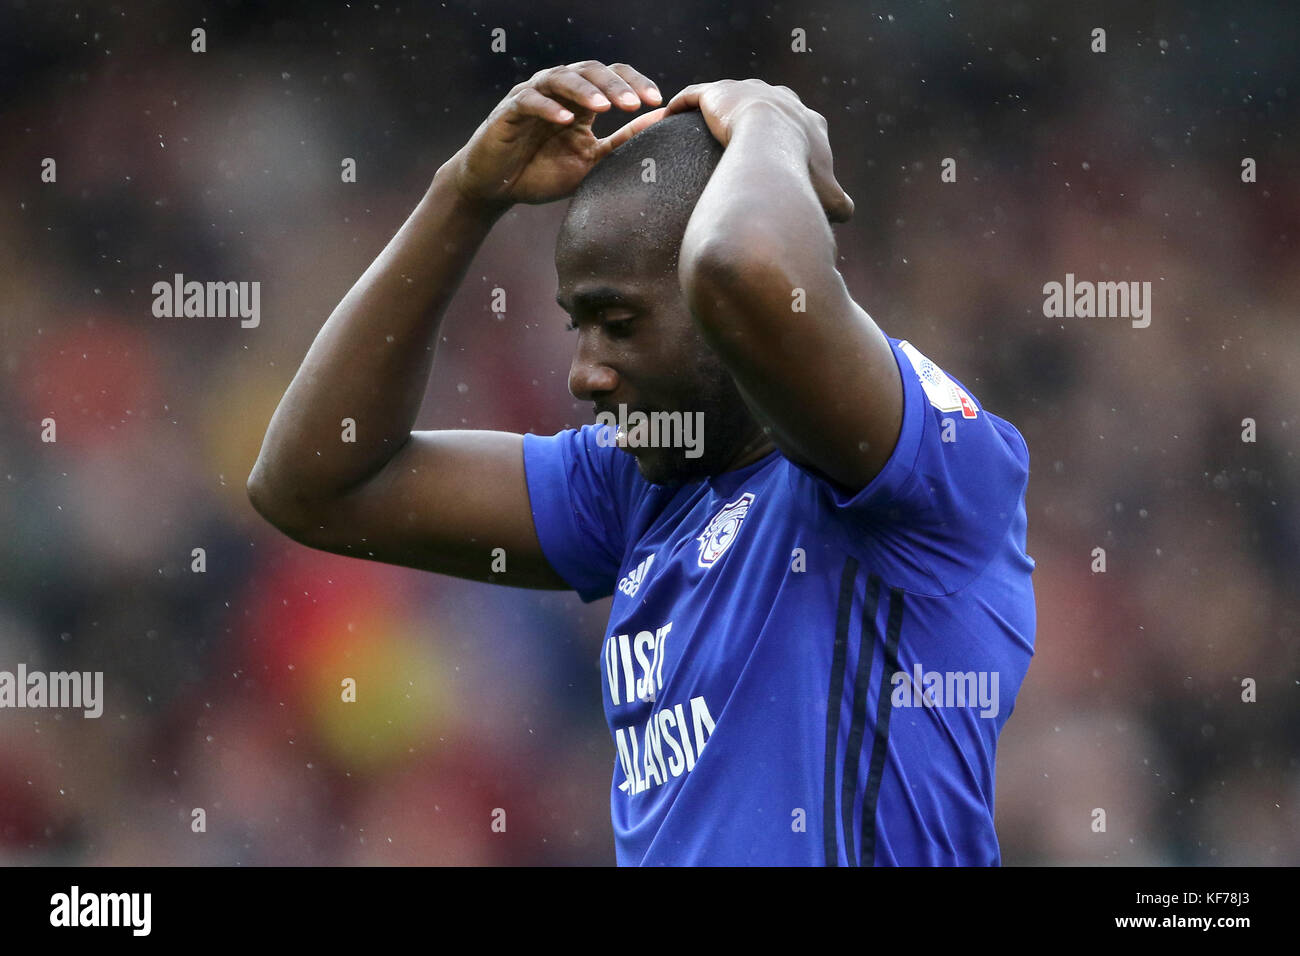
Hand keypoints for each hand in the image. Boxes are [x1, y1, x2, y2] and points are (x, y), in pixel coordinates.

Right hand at [447, 61, 665, 206]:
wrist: (496, 189)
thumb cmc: (541, 173)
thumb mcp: (591, 160)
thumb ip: (623, 141)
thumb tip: (661, 121)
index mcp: (580, 100)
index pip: (612, 77)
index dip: (635, 83)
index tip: (658, 102)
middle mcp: (558, 92)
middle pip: (590, 71)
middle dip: (615, 85)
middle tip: (636, 104)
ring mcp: (532, 97)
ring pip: (560, 78)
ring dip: (584, 90)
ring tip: (604, 106)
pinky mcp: (508, 112)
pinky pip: (530, 101)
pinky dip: (548, 108)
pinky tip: (565, 119)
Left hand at [663, 79, 852, 222]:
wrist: (769, 140)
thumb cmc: (798, 172)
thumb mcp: (825, 193)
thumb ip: (837, 202)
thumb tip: (845, 214)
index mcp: (805, 118)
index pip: (797, 125)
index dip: (788, 140)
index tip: (777, 155)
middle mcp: (778, 98)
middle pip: (766, 106)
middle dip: (755, 121)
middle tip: (739, 143)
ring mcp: (747, 91)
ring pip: (730, 97)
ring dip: (719, 110)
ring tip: (703, 130)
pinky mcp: (716, 92)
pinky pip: (694, 96)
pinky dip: (683, 104)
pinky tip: (670, 117)